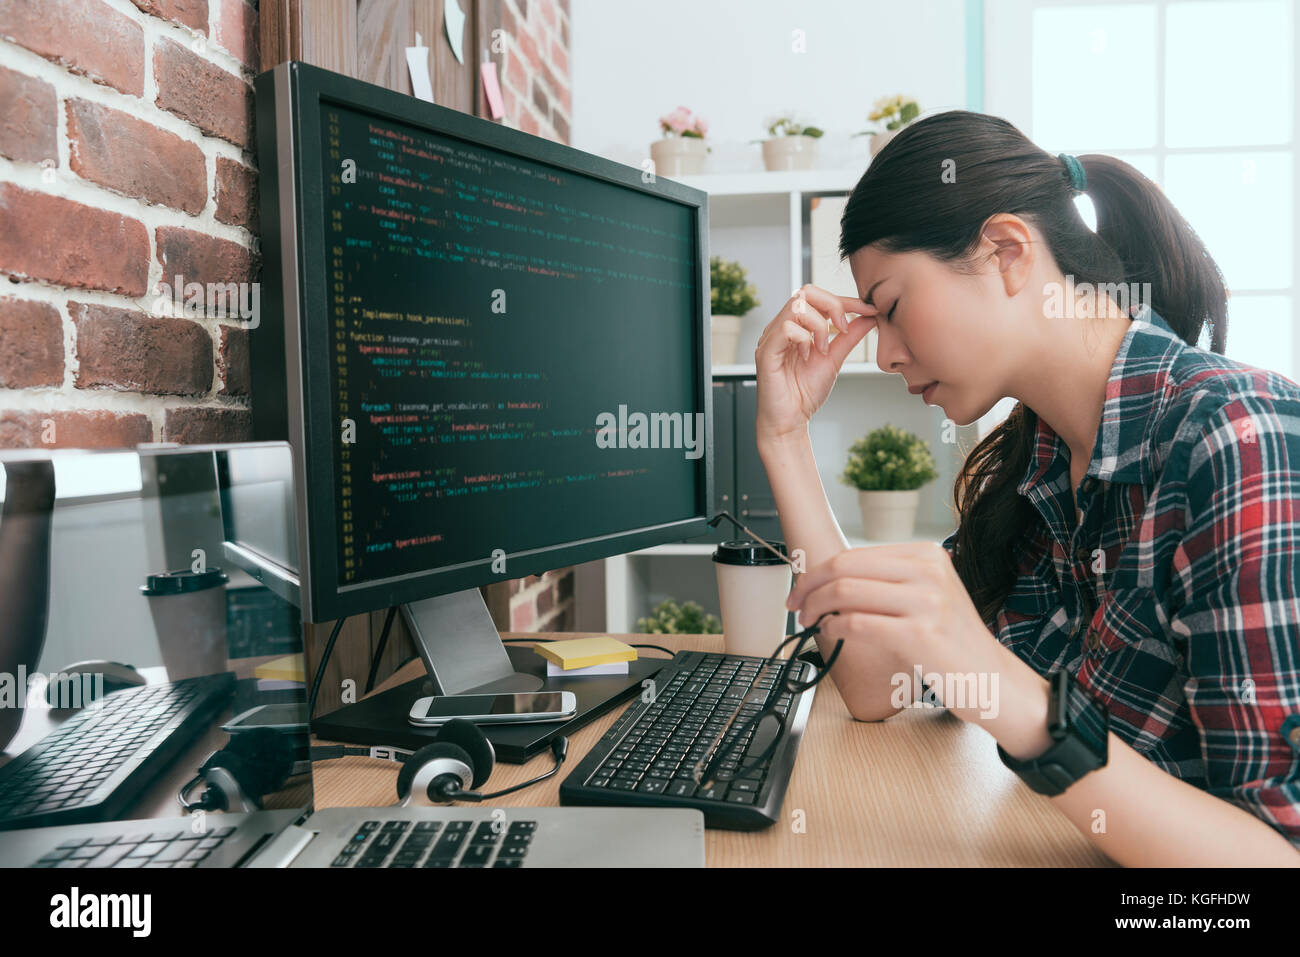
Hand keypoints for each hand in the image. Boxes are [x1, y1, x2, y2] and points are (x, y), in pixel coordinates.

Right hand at [754, 285, 875, 442]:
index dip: (845, 300)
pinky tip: (807, 356)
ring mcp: (772, 337)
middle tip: (844, 328)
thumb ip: (849, 337)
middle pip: (805, 291)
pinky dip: (805, 339)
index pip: (818, 298)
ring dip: (820, 326)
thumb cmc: (805, 393)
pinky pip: (787, 328)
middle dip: (833, 305)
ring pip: (797, 306)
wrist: (790, 421)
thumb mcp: (834, 359)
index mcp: (797, 327)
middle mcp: (782, 327)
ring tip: (823, 349)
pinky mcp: (766, 351)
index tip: (869, 310)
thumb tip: (869, 317)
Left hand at [784, 542, 1003, 722]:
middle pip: (844, 566)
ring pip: (845, 591)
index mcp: (927, 555)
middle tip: (795, 606)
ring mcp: (926, 601)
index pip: (855, 555)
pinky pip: (857, 622)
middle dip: (808, 586)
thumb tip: (833, 580)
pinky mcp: (919, 634)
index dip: (817, 572)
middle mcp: (928, 571)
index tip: (801, 589)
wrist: (996, 682)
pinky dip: (834, 628)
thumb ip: (892, 582)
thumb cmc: (955, 645)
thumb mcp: (930, 597)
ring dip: (815, 607)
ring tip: (810, 622)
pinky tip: (831, 634)